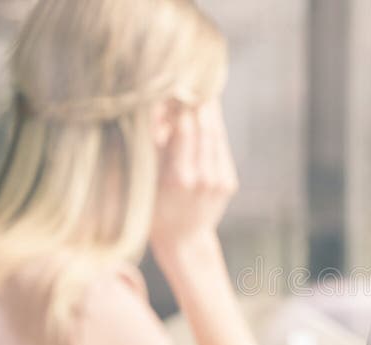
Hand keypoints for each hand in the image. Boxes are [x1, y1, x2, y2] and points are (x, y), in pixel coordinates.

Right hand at [150, 99, 237, 251]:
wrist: (184, 240)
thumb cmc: (152, 208)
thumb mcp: (142, 180)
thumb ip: (149, 146)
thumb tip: (152, 107)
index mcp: (177, 178)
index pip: (184, 130)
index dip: (181, 105)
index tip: (174, 84)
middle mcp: (202, 178)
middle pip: (202, 129)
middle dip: (196, 102)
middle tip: (190, 78)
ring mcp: (218, 180)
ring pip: (215, 135)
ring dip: (208, 110)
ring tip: (201, 88)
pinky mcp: (228, 181)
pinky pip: (220, 147)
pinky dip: (214, 127)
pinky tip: (207, 112)